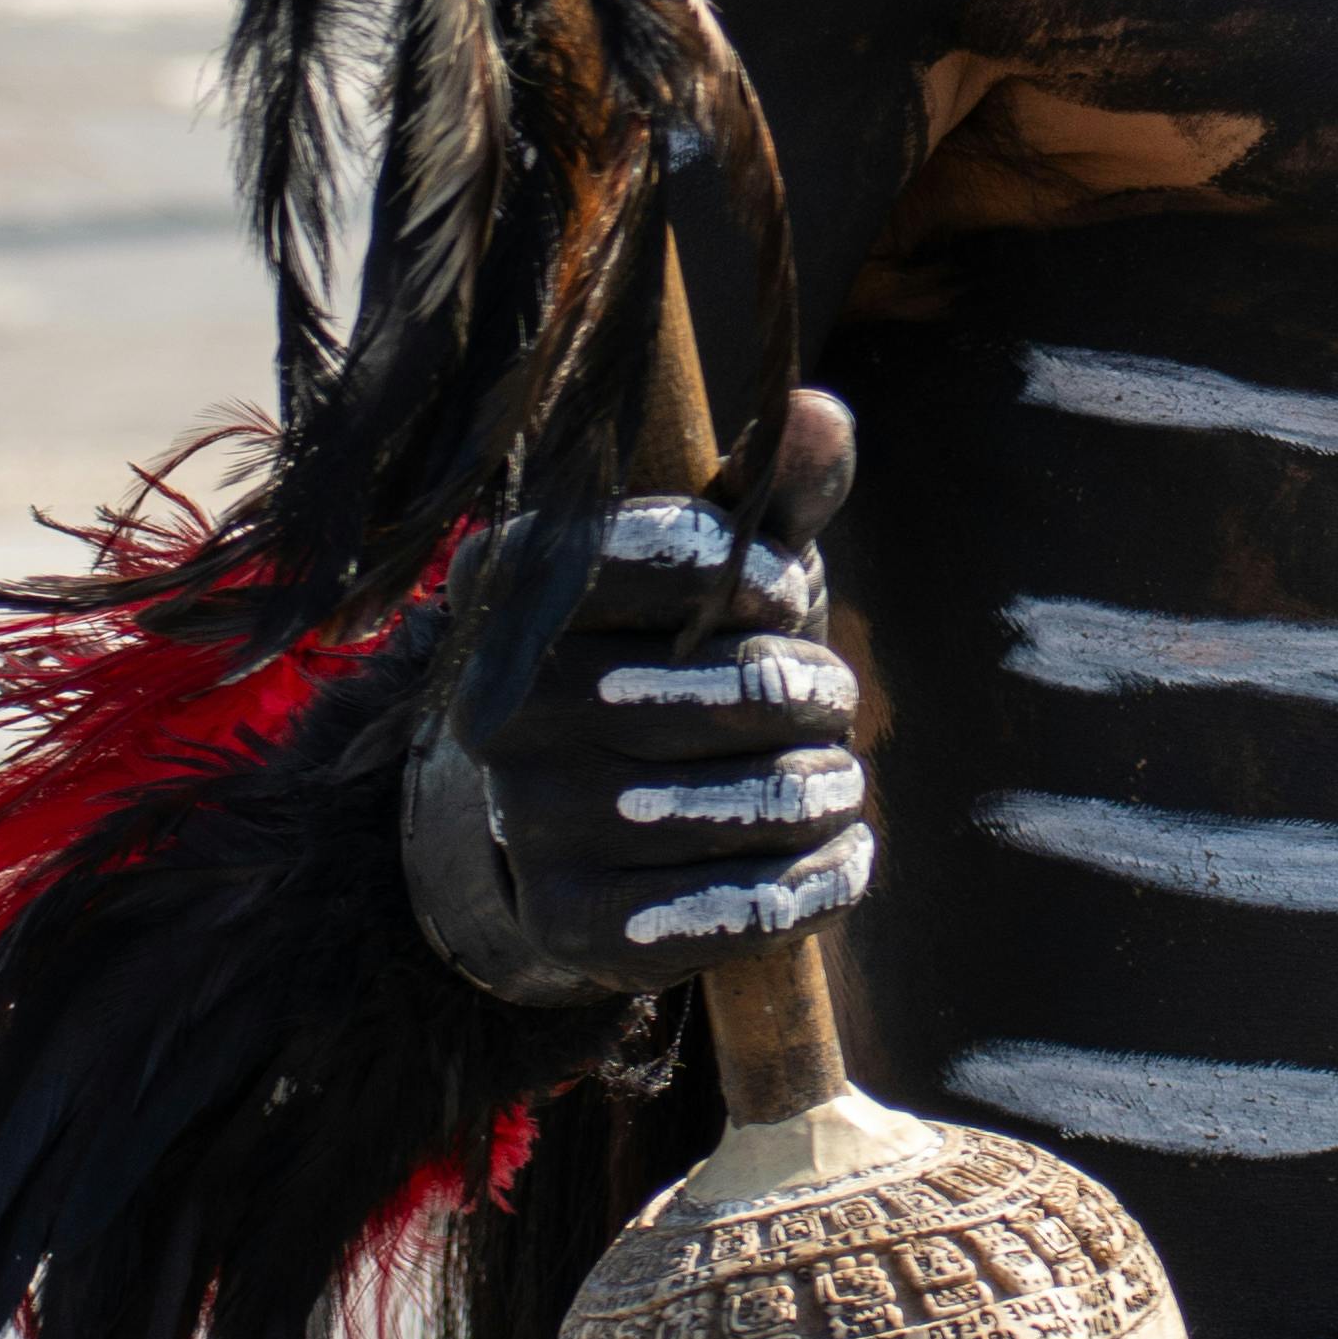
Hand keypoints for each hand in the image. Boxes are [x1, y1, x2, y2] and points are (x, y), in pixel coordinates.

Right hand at [403, 392, 873, 1001]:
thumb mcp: (707, 570)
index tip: (787, 593)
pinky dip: (824, 877)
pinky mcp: (575, 928)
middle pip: (731, 693)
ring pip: (749, 803)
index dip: (759, 576)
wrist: (560, 831)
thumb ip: (768, 497)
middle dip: (813, 692)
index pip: (662, 554)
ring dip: (827, 786)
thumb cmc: (661, 660)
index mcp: (508, 589)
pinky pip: (743, 908)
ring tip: (832, 775)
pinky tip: (839, 850)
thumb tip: (819, 410)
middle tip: (829, 697)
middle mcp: (499, 710)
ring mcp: (530, 828)